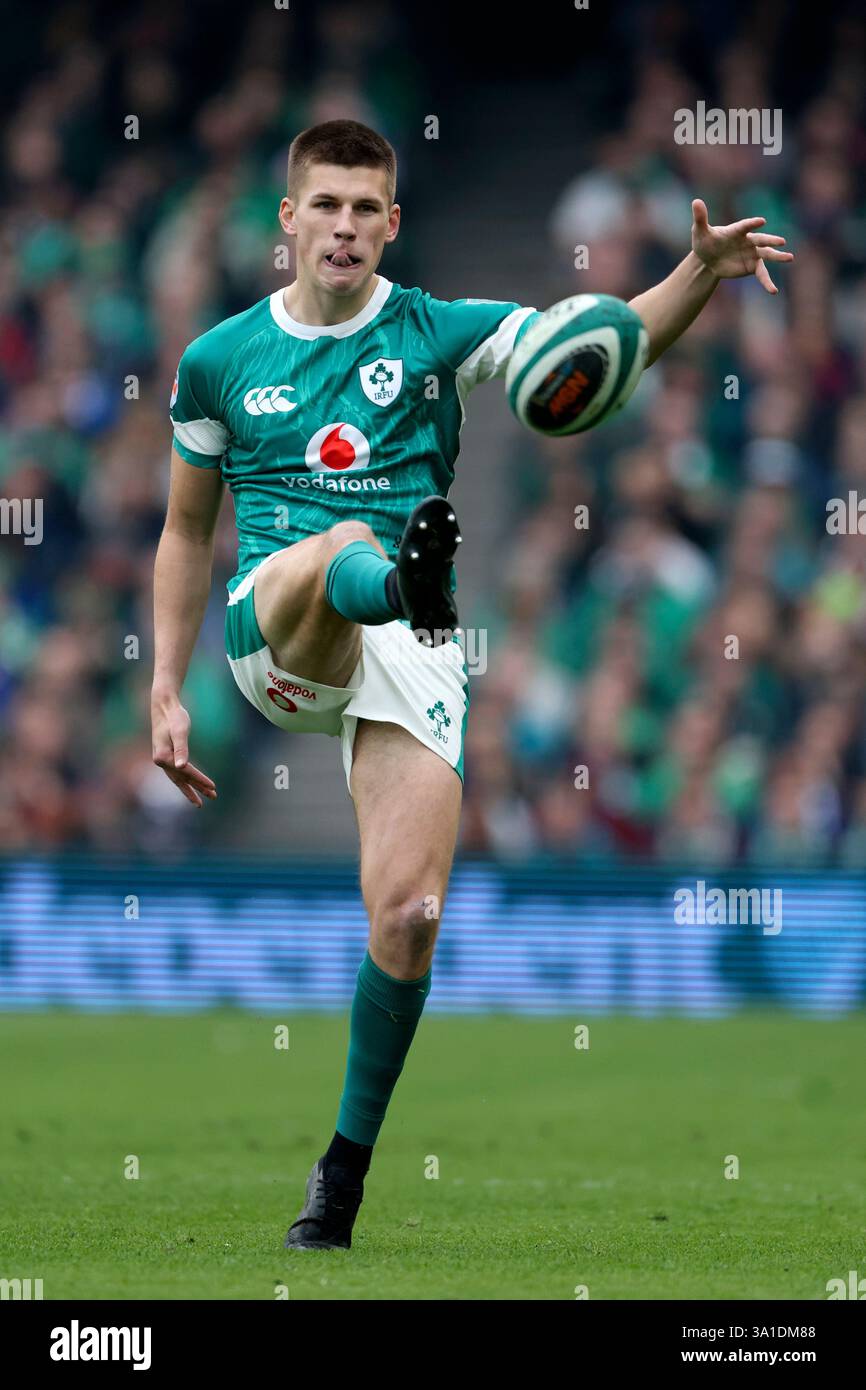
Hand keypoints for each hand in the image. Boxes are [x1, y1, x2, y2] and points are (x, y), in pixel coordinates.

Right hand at [151, 686, 216, 806]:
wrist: (164, 705)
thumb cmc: (174, 716)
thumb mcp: (180, 731)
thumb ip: (181, 748)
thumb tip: (181, 766)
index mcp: (163, 757)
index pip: (185, 772)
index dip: (200, 780)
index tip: (213, 787)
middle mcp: (160, 760)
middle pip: (181, 779)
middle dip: (197, 790)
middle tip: (212, 798)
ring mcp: (161, 759)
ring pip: (178, 778)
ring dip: (191, 788)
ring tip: (202, 798)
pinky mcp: (164, 755)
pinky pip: (176, 772)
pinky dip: (184, 780)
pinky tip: (191, 783)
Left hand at [691, 198, 793, 293]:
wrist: (708, 260)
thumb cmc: (705, 242)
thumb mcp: (700, 231)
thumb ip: (700, 218)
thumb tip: (696, 201)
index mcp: (736, 230)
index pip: (745, 226)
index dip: (752, 224)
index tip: (761, 221)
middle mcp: (748, 240)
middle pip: (761, 240)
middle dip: (771, 240)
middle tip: (782, 242)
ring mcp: (752, 253)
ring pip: (767, 254)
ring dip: (778, 257)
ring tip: (789, 258)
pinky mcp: (752, 266)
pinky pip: (762, 273)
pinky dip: (767, 282)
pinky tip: (773, 290)